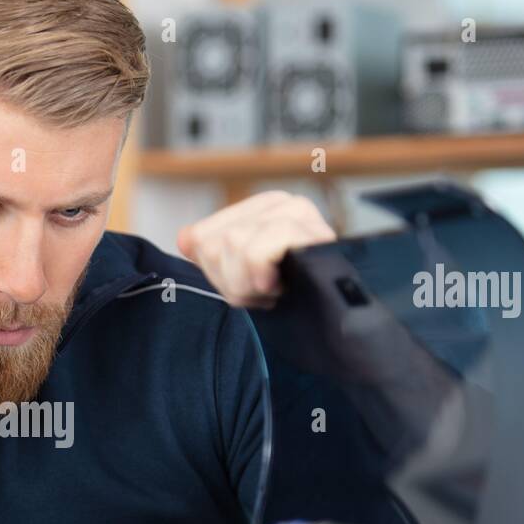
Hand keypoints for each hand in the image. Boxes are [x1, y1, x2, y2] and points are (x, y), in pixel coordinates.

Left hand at [177, 190, 336, 307]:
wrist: (338, 320)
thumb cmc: (293, 299)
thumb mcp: (241, 280)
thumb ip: (211, 256)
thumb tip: (185, 238)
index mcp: (257, 210)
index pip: (200, 238)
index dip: (218, 274)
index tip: (248, 285)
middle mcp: (277, 202)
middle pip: (214, 244)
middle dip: (234, 281)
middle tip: (264, 290)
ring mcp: (295, 211)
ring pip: (234, 244)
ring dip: (249, 283)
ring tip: (274, 289)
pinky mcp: (308, 227)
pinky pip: (259, 249)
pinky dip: (262, 274)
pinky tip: (280, 286)